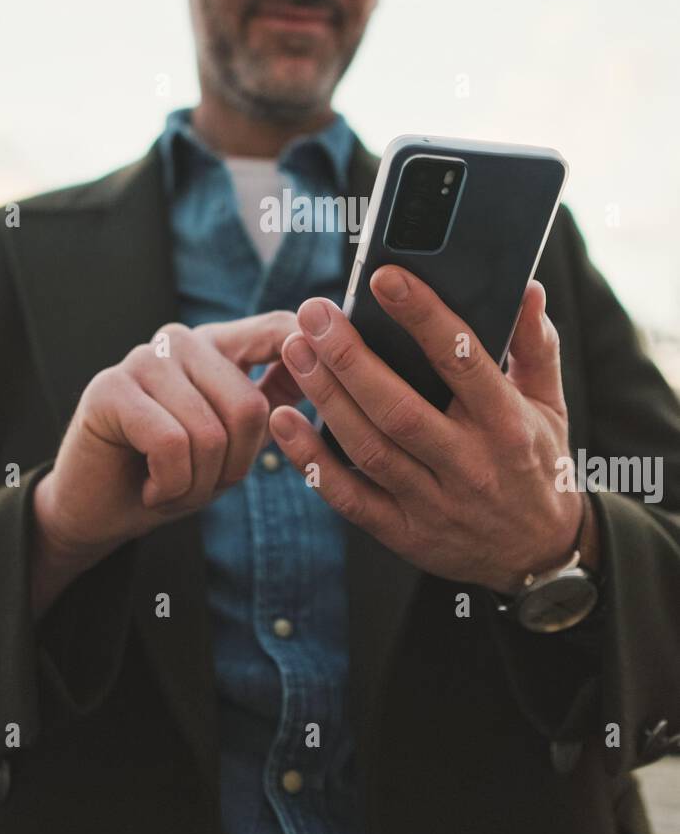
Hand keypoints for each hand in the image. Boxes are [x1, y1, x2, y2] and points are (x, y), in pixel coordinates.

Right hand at [35, 312, 300, 561]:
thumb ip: (272, 398)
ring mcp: (144, 359)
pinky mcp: (110, 388)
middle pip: (250, 406)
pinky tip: (149, 487)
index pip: (280, 329)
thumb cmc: (171, 474)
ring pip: (211, 432)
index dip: (308, 355)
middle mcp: (183, 341)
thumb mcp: (234, 442)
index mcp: (219, 347)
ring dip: (197, 484)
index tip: (318, 393)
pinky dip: (169, 485)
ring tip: (170, 484)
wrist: (99, 512)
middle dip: (235, 467)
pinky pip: (172, 445)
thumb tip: (323, 362)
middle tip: (200, 481)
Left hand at [269, 270, 582, 595]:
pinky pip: (348, 497)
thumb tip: (527, 287)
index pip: (462, 361)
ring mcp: (433, 503)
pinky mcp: (403, 533)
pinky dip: (311, 460)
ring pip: (369, 448)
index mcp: (506, 424)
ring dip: (326, 397)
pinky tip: (284, 421)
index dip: (423, 317)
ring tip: (296, 349)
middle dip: (350, 357)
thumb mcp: (550, 404)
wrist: (538, 556)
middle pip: (399, 407)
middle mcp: (469, 464)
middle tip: (314, 313)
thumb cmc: (536, 463)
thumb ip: (535, 345)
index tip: (386, 277)